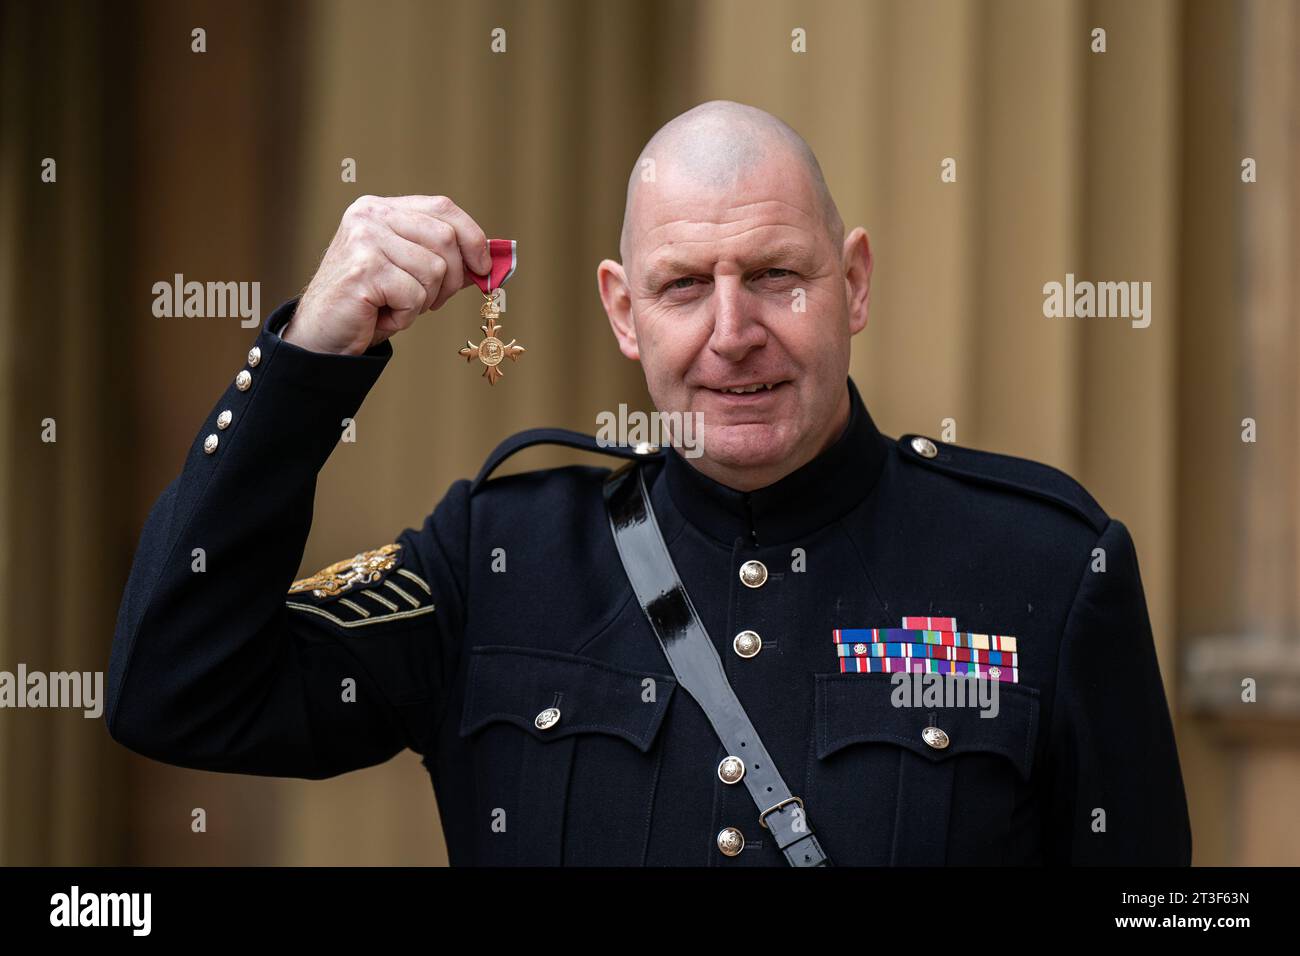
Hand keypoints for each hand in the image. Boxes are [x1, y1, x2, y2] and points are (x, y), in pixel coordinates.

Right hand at [283, 195, 491, 354]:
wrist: (322, 335)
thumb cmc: (369, 305)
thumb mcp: (409, 272)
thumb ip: (443, 258)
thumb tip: (491, 263)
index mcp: (382, 208)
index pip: (443, 207)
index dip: (473, 237)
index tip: (484, 268)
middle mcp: (371, 215)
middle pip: (446, 239)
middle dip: (450, 280)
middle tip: (429, 301)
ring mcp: (365, 239)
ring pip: (434, 271)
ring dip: (424, 301)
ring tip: (394, 306)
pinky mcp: (364, 269)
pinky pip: (415, 296)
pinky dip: (406, 316)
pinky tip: (382, 315)